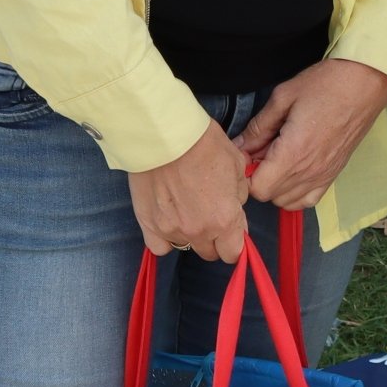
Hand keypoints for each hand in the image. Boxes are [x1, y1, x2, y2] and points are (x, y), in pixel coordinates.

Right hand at [129, 121, 246, 261]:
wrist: (164, 133)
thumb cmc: (203, 143)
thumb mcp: (236, 164)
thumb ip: (238, 194)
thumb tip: (235, 206)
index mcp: (224, 219)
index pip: (234, 252)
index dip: (235, 241)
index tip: (232, 228)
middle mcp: (198, 231)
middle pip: (210, 253)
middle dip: (214, 238)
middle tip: (210, 214)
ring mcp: (171, 230)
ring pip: (186, 247)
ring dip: (190, 235)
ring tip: (187, 211)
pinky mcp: (148, 223)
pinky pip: (159, 246)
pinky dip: (165, 239)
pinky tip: (168, 221)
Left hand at [240, 59, 386, 210]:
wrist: (364, 83)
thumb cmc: (326, 85)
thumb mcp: (282, 98)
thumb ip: (257, 127)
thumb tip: (239, 146)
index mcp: (293, 152)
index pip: (258, 188)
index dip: (246, 173)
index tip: (248, 153)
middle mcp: (309, 171)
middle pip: (270, 197)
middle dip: (258, 178)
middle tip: (261, 151)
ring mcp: (323, 176)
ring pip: (287, 202)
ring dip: (276, 186)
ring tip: (277, 159)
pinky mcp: (333, 175)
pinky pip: (308, 201)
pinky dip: (295, 193)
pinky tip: (293, 170)